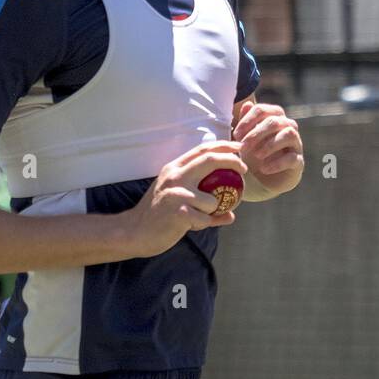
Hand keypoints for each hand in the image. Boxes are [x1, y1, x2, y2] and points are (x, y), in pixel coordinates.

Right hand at [122, 140, 247, 258]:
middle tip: (245, 169)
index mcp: (174, 168)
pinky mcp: (179, 212)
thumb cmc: (158, 215)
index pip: (202, 149)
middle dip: (232, 161)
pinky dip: (204, 224)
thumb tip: (231, 214)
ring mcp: (176, 193)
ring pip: (212, 200)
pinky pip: (204, 219)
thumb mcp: (176, 199)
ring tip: (200, 216)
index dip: (223, 145)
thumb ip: (201, 199)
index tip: (239, 147)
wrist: (133, 232)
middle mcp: (175, 176)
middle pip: (210, 160)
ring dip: (214, 211)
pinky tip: (190, 226)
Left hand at [233, 102, 303, 198]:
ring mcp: (296, 143)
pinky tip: (264, 169)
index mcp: (274, 117)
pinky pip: (292, 157)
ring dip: (270, 144)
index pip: (262, 110)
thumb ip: (245, 122)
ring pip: (289, 134)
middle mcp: (288, 126)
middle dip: (256, 133)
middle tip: (243, 147)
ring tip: (256, 156)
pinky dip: (277, 163)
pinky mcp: (298, 161)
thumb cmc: (253, 154)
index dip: (247, 120)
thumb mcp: (245, 140)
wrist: (262, 179)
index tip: (236, 135)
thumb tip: (247, 104)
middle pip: (275, 121)